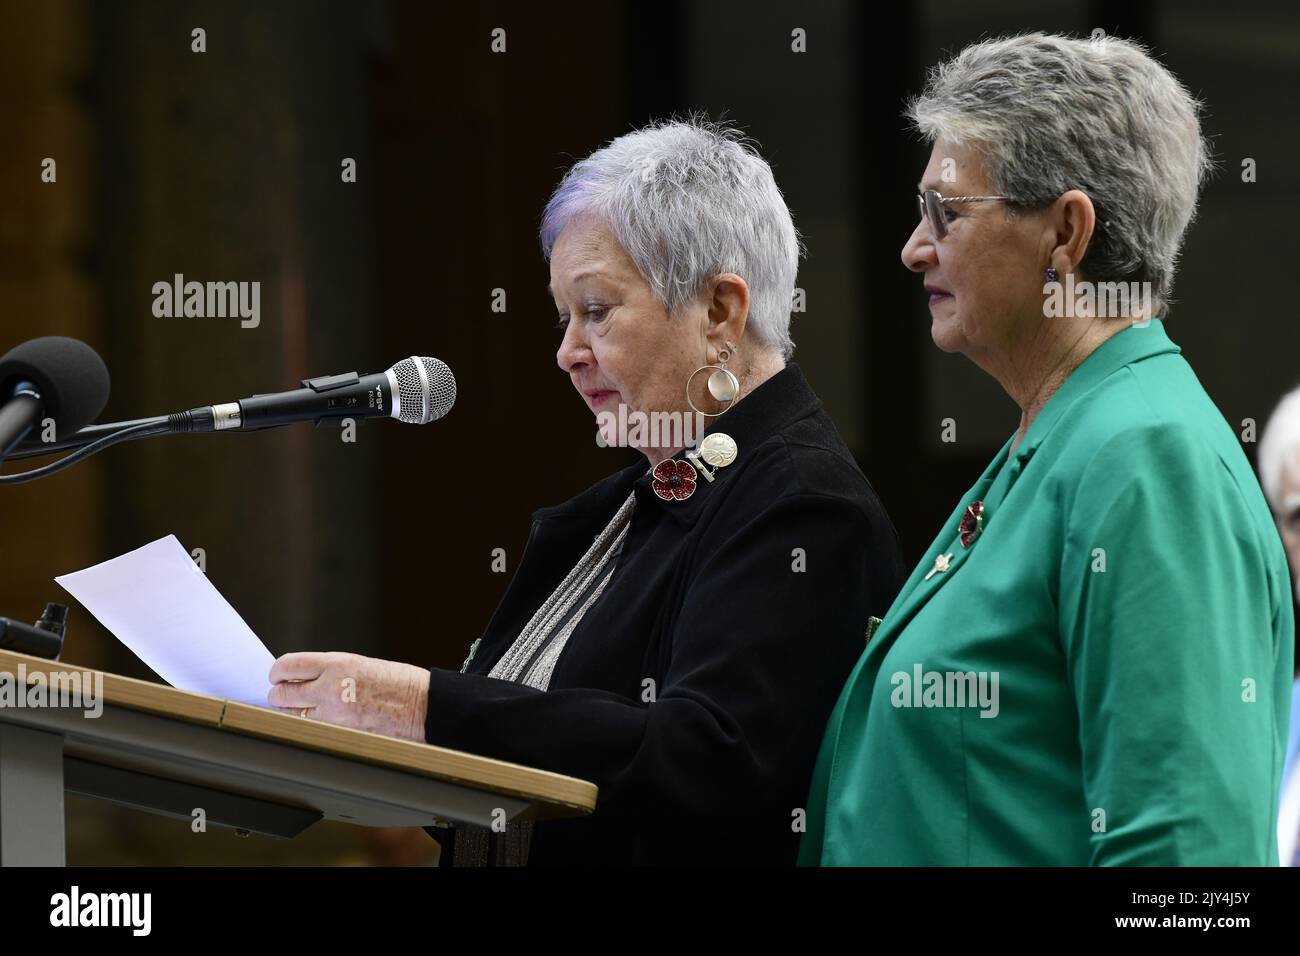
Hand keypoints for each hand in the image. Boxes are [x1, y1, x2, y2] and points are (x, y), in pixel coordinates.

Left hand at [268, 651, 429, 741]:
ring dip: (291, 712)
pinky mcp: (339, 735)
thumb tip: (300, 678)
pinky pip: (311, 730)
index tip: (278, 675)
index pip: (287, 666)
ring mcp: (334, 716)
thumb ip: (329, 671)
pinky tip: (318, 721)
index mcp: (337, 664)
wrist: (424, 706)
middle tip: (284, 693)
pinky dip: (309, 725)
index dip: (277, 672)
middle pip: (282, 694)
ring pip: (292, 716)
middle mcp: (330, 689)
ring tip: (302, 708)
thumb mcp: (361, 665)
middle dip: (279, 694)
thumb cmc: (399, 683)